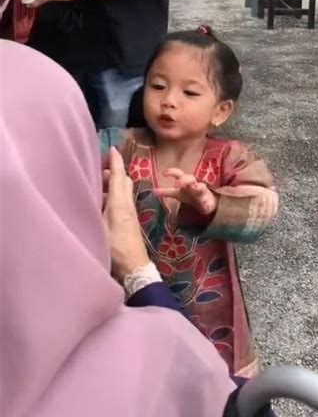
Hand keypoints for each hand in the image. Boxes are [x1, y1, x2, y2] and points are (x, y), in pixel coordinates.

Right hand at [102, 147, 148, 281]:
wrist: (135, 267)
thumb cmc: (116, 248)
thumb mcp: (99, 229)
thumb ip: (92, 212)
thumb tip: (84, 197)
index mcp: (120, 203)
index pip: (118, 176)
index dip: (115, 162)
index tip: (112, 148)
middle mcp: (127, 204)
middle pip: (123, 181)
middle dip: (114, 172)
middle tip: (100, 169)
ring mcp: (130, 213)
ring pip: (124, 191)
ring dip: (114, 184)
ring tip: (99, 184)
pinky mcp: (130, 222)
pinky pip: (123, 201)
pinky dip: (115, 195)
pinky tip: (104, 203)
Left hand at [154, 169, 217, 215]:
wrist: (205, 202)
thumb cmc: (190, 194)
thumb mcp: (176, 194)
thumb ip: (165, 192)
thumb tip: (152, 191)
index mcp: (185, 181)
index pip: (178, 174)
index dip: (172, 172)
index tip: (164, 173)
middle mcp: (193, 184)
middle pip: (190, 178)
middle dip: (184, 180)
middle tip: (176, 185)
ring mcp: (201, 191)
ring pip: (199, 186)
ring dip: (197, 191)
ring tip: (191, 191)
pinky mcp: (207, 200)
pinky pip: (207, 200)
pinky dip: (205, 202)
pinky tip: (204, 204)